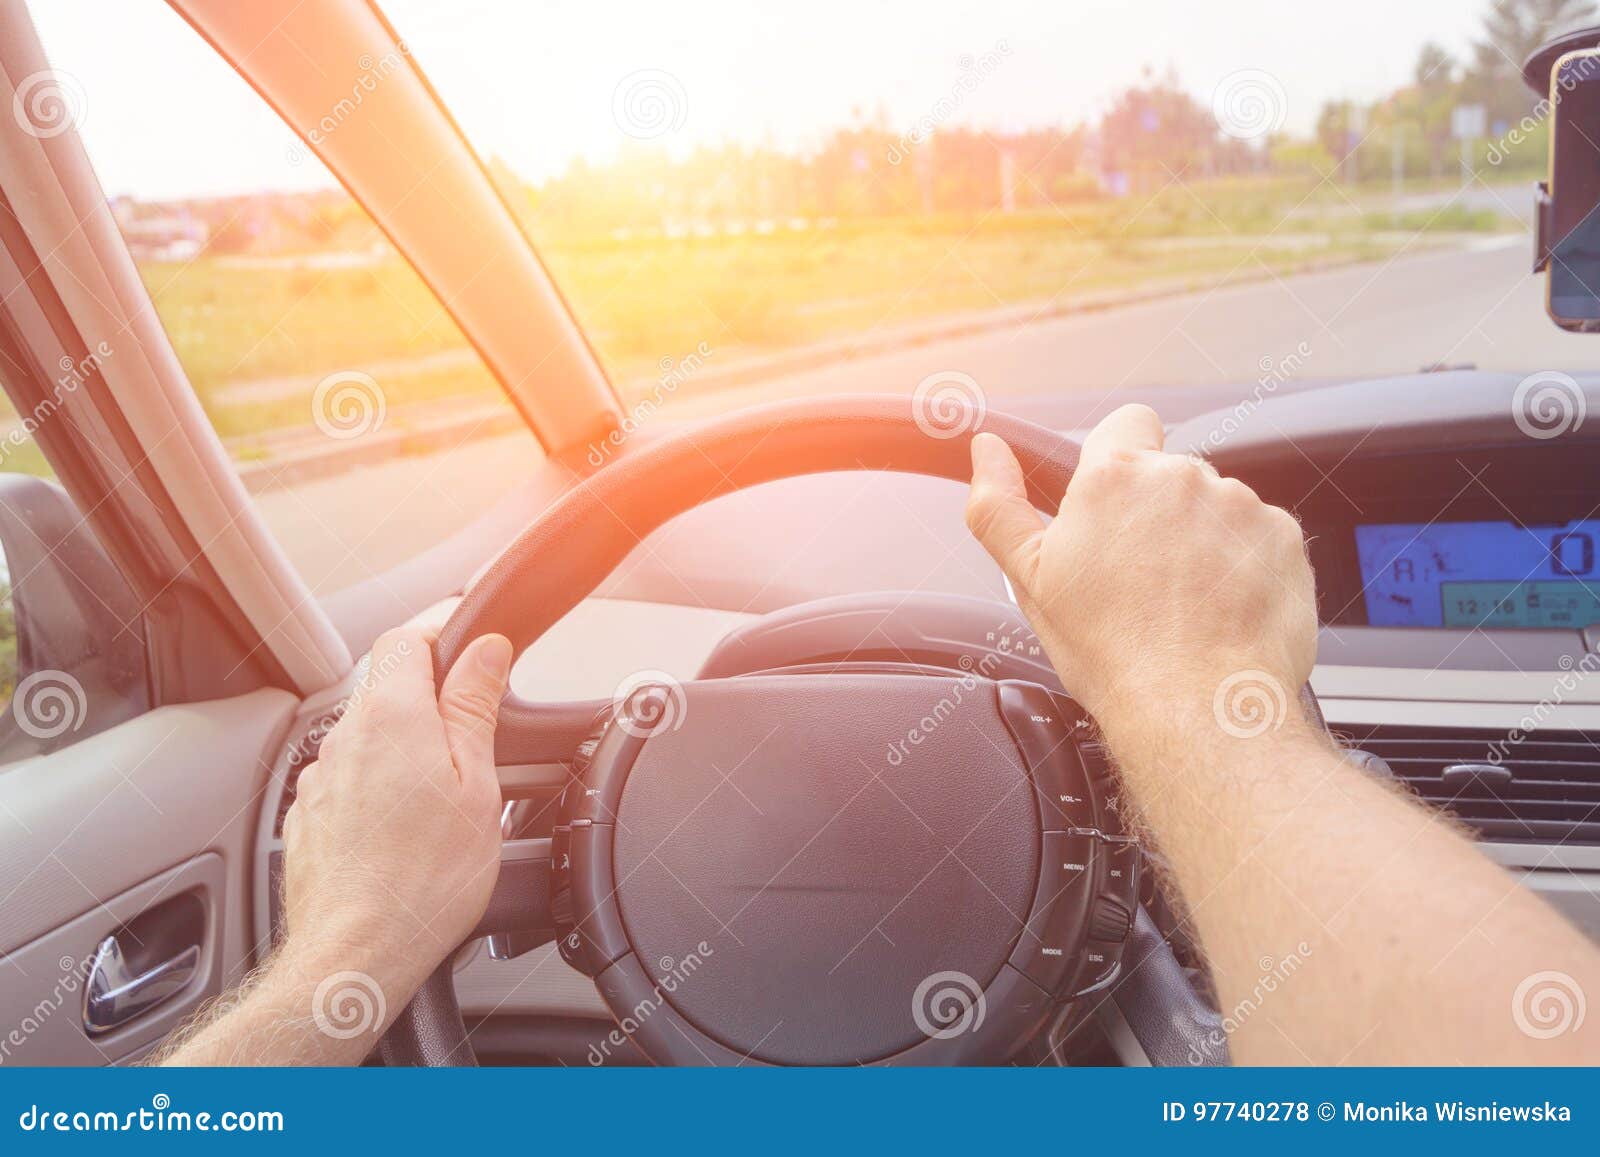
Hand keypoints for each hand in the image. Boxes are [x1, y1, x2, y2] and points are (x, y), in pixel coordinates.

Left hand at [280, 628, 511, 1015]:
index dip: (441, 628)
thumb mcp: (477, 783)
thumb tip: (484, 648)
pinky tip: (407, 827)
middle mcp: (345, 737)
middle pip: (387, 686)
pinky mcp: (310, 817)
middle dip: (430, 695)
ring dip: (405, 745)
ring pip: (368, 736)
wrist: (357, 953)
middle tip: (475, 728)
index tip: (472, 638)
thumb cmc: (425, 881)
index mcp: (392, 715)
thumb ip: (475, 705)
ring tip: (446, 792)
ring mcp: (321, 779)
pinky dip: (380, 787)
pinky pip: (350, 780)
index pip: (407, 637)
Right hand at [965, 404, 1316, 744]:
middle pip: (1170, 471)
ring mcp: (1239, 505)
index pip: (1124, 423)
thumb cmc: (1113, 653)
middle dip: (1158, 511)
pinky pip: (1259, 535)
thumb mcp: (1029, 579)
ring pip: (1216, 504)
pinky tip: (1222, 606)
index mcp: (1114, 477)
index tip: (1114, 508)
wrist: (1196, 708)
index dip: (1117, 461)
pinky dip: (1244, 563)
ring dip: (1203, 537)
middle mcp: (1181, 477)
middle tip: (1141, 576)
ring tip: (1185, 600)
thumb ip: (998, 504)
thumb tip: (987, 452)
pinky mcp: (1283, 538)